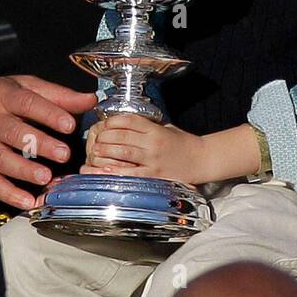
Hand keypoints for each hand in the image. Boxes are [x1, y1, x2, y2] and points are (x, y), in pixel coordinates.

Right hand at [0, 75, 96, 210]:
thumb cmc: (5, 96)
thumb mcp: (31, 87)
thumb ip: (61, 96)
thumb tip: (90, 100)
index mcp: (7, 95)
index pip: (28, 103)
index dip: (49, 114)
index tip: (70, 125)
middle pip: (13, 132)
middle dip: (39, 144)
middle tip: (63, 154)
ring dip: (22, 170)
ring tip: (45, 177)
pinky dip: (7, 192)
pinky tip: (27, 200)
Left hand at [84, 114, 209, 184]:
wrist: (202, 159)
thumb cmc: (183, 143)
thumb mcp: (167, 128)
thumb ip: (147, 127)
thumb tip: (123, 125)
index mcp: (155, 130)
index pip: (129, 121)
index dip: (112, 121)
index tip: (103, 124)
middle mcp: (153, 143)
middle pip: (122, 136)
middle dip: (104, 137)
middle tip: (94, 140)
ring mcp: (152, 161)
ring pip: (122, 153)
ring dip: (105, 152)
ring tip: (95, 152)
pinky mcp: (153, 176)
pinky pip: (130, 174)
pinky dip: (115, 172)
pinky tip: (104, 170)